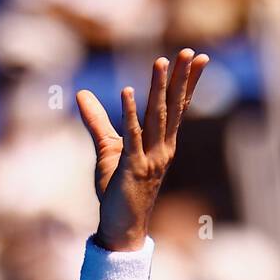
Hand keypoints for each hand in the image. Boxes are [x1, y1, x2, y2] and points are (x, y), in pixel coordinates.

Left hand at [76, 49, 208, 251]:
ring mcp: (150, 158)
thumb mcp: (106, 149)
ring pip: (156, 118)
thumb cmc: (117, 191)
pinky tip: (128, 91)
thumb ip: (96, 120)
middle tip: (189, 52)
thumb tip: (81, 93)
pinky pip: (132, 136)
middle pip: (173, 107)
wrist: (121, 226)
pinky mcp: (133, 168)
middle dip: (180, 79)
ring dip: (158, 89)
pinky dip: (130, 113)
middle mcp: (162, 148)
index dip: (187, 82)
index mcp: (162, 144)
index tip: (198, 58)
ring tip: (160, 62)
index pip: (178, 107)